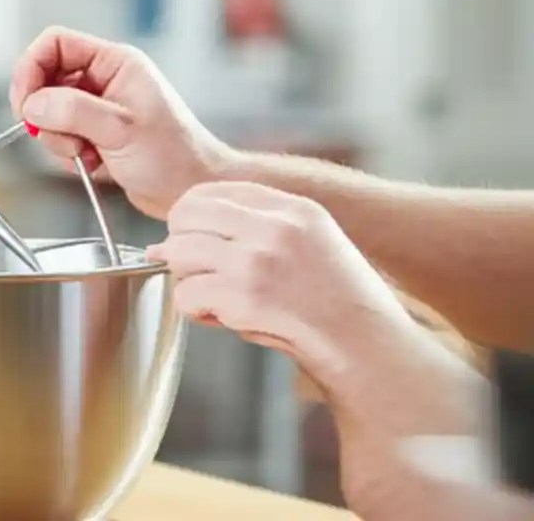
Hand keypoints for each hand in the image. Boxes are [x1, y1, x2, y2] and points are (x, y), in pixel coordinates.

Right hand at [9, 26, 233, 217]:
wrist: (192, 191)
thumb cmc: (175, 156)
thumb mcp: (121, 129)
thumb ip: (73, 112)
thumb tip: (34, 104)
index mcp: (115, 62)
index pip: (55, 44)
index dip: (31, 69)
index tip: (25, 102)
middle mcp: (104, 80)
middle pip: (45, 80)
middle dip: (44, 113)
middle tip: (57, 135)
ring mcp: (97, 107)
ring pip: (48, 113)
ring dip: (58, 139)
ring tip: (87, 154)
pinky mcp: (94, 133)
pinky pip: (60, 137)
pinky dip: (68, 154)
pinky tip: (94, 164)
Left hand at [149, 181, 492, 518]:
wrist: (370, 349)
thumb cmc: (339, 306)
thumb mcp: (311, 244)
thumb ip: (253, 230)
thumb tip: (169, 239)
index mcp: (294, 208)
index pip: (211, 191)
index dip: (191, 217)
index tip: (193, 239)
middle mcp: (275, 226)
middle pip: (186, 214)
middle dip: (181, 245)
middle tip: (197, 271)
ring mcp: (258, 259)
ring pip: (178, 252)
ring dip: (187, 280)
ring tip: (215, 299)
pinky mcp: (245, 296)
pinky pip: (185, 294)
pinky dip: (195, 312)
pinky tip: (223, 319)